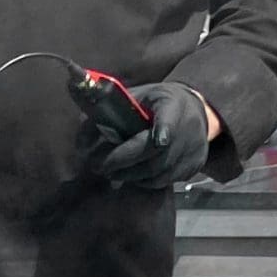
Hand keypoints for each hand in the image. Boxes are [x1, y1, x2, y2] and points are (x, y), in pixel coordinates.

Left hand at [84, 81, 217, 190]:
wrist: (195, 110)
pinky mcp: (194, 165)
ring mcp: (193, 148)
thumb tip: (80, 128)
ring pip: (159, 171)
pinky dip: (145, 181)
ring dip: (131, 175)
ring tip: (112, 173)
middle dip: (124, 161)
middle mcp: (188, 126)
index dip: (166, 129)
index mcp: (172, 103)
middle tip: (100, 166)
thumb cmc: (156, 102)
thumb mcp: (137, 94)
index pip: (171, 117)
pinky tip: (132, 176)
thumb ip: (110, 108)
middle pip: (156, 151)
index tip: (160, 140)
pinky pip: (166, 180)